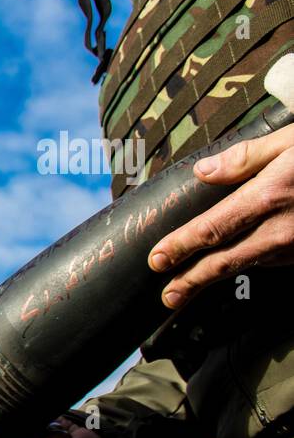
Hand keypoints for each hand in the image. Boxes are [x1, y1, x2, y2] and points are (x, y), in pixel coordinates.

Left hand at [149, 123, 293, 307]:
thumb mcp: (291, 140)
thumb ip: (244, 158)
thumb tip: (203, 172)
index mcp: (269, 196)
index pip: (213, 229)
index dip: (180, 247)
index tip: (157, 261)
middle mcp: (283, 228)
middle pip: (226, 261)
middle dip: (192, 281)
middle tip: (168, 297)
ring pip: (252, 263)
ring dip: (221, 275)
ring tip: (192, 285)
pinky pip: (278, 261)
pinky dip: (255, 262)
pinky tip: (240, 261)